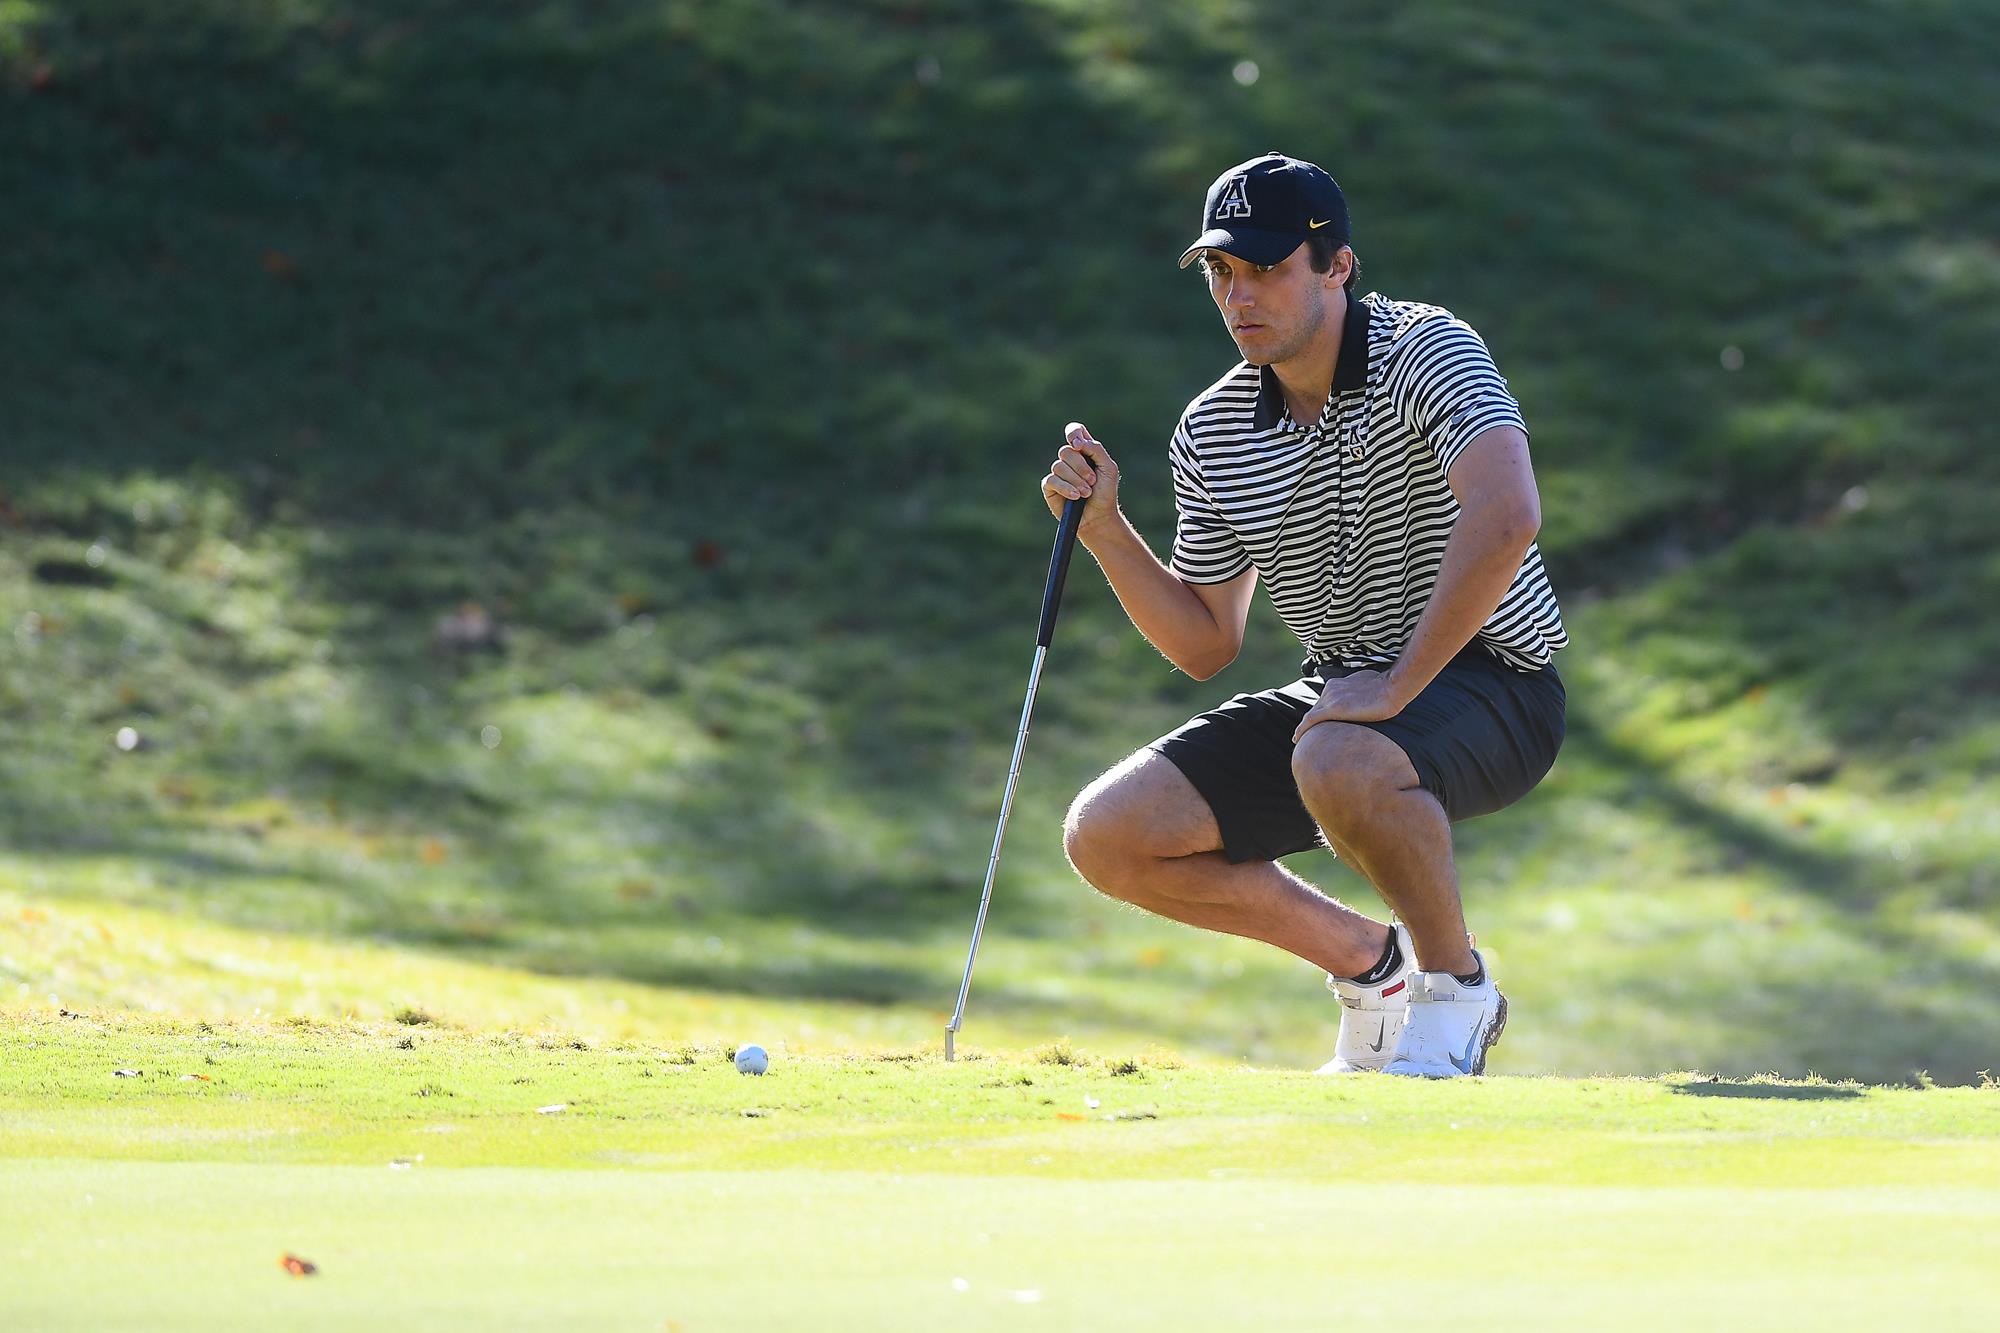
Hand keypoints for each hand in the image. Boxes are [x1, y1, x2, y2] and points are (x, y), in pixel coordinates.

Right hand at [1042, 422, 1121, 541]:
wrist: (1098, 517)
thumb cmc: (1105, 493)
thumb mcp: (1108, 468)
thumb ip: (1096, 449)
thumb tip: (1076, 442)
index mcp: (1084, 450)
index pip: (1074, 431)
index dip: (1073, 433)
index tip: (1079, 445)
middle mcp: (1070, 460)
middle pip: (1066, 450)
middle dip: (1081, 467)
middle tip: (1092, 481)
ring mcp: (1058, 473)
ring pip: (1059, 466)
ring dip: (1076, 481)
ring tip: (1086, 493)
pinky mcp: (1050, 487)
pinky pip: (1052, 480)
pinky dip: (1066, 488)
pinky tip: (1076, 497)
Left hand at [1291, 670, 1411, 740]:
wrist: (1392, 688)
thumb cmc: (1386, 687)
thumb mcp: (1368, 685)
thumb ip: (1360, 691)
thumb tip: (1366, 698)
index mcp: (1338, 684)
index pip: (1325, 700)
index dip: (1318, 712)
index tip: (1315, 722)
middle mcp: (1331, 689)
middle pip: (1316, 708)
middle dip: (1310, 721)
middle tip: (1304, 735)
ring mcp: (1331, 698)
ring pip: (1311, 715)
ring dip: (1305, 727)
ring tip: (1299, 738)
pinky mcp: (1333, 709)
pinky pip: (1310, 720)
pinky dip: (1302, 729)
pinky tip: (1297, 739)